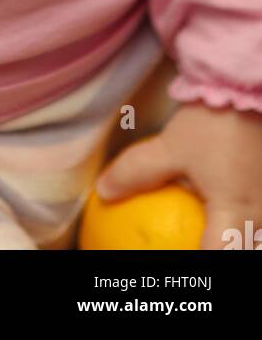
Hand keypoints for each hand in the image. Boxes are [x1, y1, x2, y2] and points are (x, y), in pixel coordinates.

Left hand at [95, 101, 261, 249]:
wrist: (246, 89)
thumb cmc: (214, 122)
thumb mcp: (171, 147)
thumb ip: (138, 172)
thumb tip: (105, 191)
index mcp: (236, 215)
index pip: (217, 258)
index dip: (196, 262)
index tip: (173, 253)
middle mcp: (258, 217)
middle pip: (237, 249)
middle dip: (213, 249)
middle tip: (185, 243)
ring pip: (247, 236)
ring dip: (224, 237)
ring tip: (197, 234)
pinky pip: (250, 219)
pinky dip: (231, 223)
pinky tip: (211, 215)